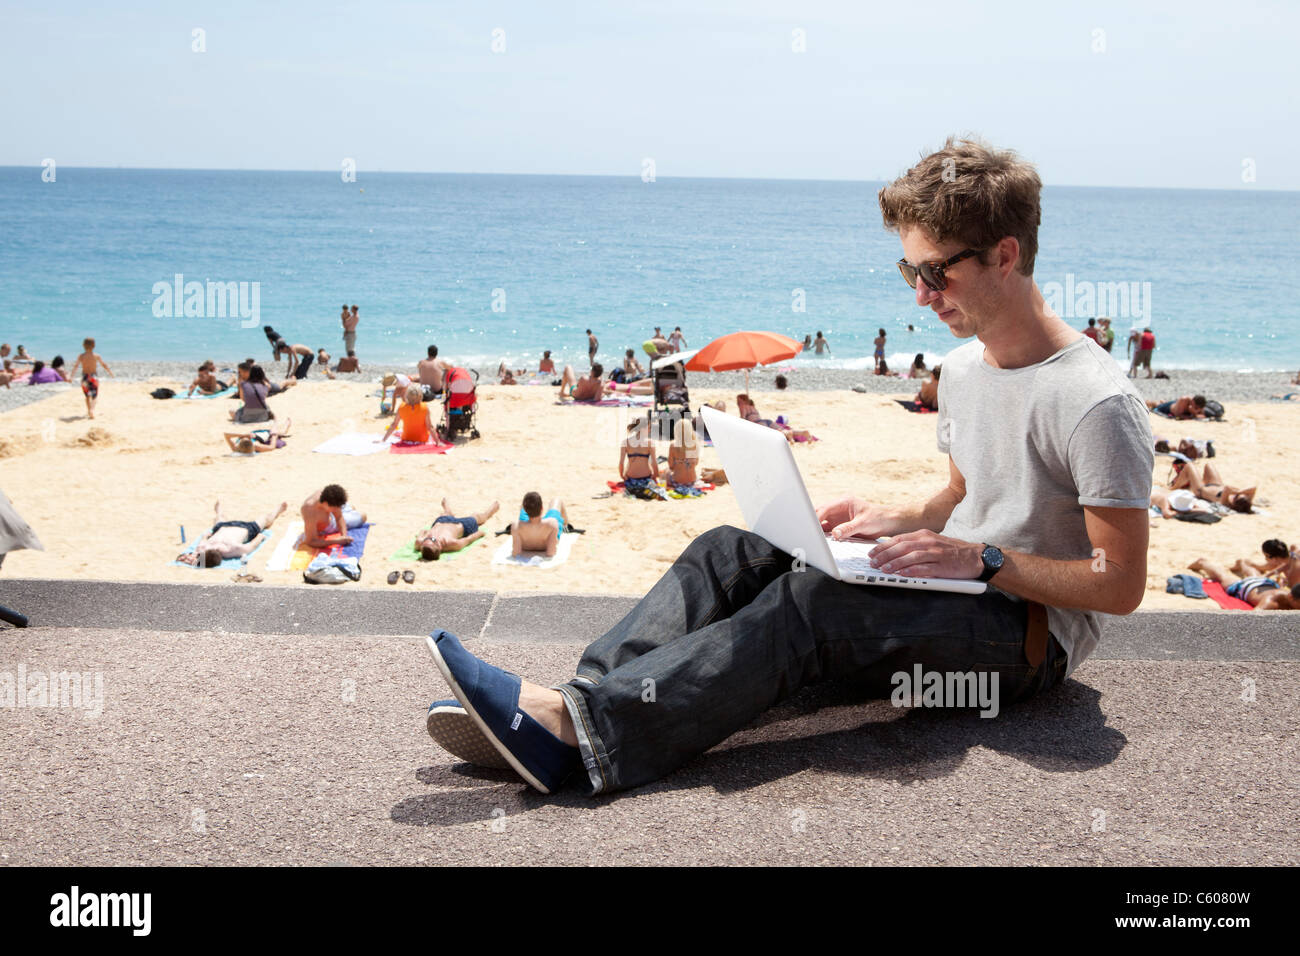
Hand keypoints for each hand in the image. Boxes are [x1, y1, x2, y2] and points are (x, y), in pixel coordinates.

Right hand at [816, 496, 889, 539]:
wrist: (887, 523)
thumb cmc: (878, 518)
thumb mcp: (863, 523)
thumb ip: (848, 528)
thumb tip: (835, 534)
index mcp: (844, 502)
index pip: (825, 508)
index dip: (817, 517)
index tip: (811, 526)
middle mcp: (838, 509)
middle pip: (820, 514)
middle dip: (813, 523)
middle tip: (808, 533)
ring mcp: (837, 518)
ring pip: (821, 523)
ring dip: (817, 531)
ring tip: (812, 539)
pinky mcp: (838, 527)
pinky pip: (827, 531)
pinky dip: (823, 536)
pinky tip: (821, 542)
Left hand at [867, 531, 982, 578]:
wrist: (977, 556)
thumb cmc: (953, 551)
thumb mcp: (933, 542)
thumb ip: (916, 545)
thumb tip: (895, 550)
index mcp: (924, 535)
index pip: (899, 539)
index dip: (883, 546)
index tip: (872, 553)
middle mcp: (929, 542)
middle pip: (902, 547)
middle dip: (885, 555)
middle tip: (873, 563)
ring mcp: (936, 553)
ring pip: (911, 556)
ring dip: (895, 563)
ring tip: (884, 569)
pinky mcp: (943, 566)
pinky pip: (925, 568)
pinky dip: (912, 571)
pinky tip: (902, 574)